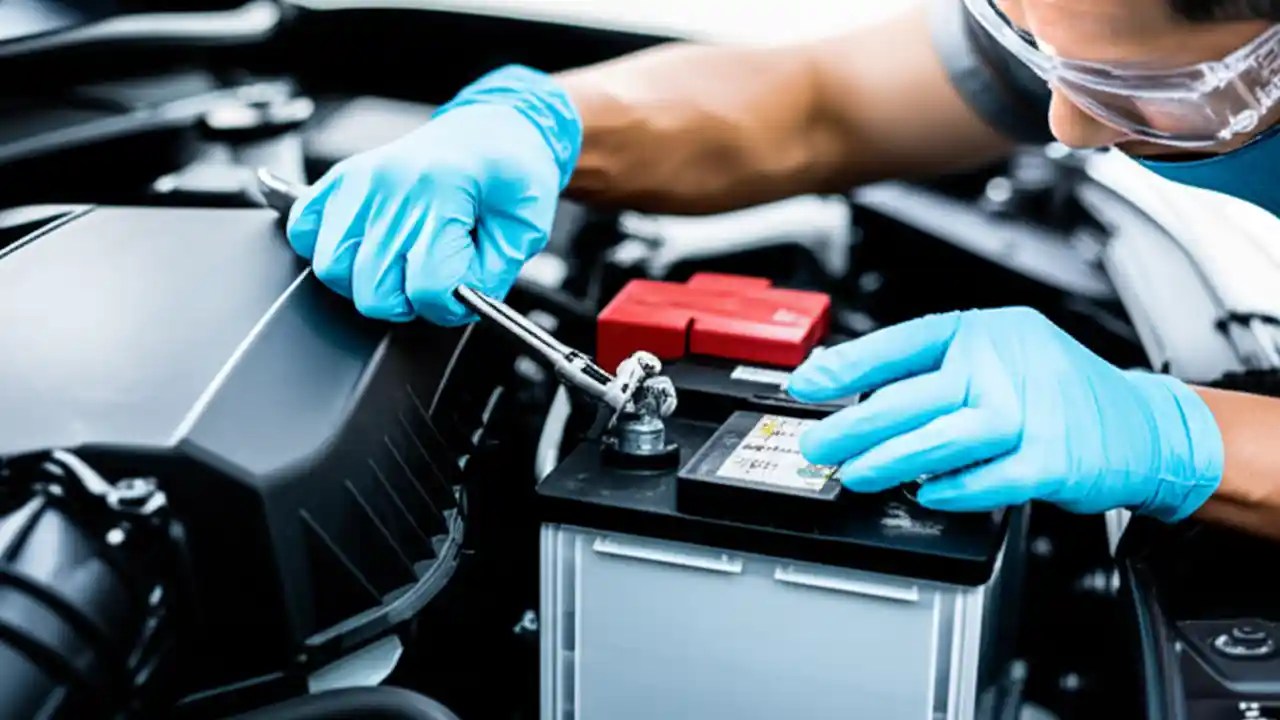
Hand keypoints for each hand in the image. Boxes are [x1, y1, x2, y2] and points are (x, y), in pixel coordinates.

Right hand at [285, 65, 581, 324]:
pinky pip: (304, 233)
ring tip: (400, 265)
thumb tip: (457, 303)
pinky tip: (367, 248)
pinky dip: (331, 251)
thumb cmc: (509, 174)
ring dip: (367, 282)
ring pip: (333, 270)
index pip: (427, 286)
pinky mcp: (335, 181)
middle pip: (373, 289)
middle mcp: (388, 186)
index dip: (450, 304)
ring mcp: (356, 182)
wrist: (487, 133)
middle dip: (408, 300)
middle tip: (431, 279)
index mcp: (440, 192)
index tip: (464, 292)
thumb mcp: (526, 228)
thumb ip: (493, 275)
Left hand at [785, 307, 1223, 520]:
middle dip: (853, 424)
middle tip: (818, 445)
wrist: (1144, 424)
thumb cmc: (1061, 391)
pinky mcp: (1054, 459)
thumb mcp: (1002, 356)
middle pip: (914, 396)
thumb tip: (858, 388)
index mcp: (987, 332)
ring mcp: (1033, 411)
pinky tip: (925, 494)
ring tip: (854, 473)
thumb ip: (939, 371)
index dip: (848, 365)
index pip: (902, 342)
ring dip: (890, 460)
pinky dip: (952, 489)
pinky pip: (988, 478)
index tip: (806, 383)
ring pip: (945, 438)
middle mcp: (1007, 364)